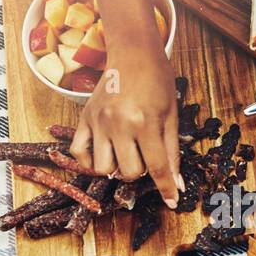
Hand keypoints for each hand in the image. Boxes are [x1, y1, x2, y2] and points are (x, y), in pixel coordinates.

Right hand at [69, 0, 180, 206]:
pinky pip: (79, 153)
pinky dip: (90, 161)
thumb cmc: (157, 81)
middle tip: (145, 156)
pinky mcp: (84, 119)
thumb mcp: (171, 115)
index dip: (166, 189)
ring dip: (117, 168)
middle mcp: (119, 124)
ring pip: (104, 168)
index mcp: (144, 123)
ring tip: (125, 154)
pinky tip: (104, 154)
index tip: (172, 202)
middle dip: (141, 172)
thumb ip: (173, 151)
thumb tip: (176, 184)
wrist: (133, 53)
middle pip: (129, 172)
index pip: (157, 167)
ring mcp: (98, 122)